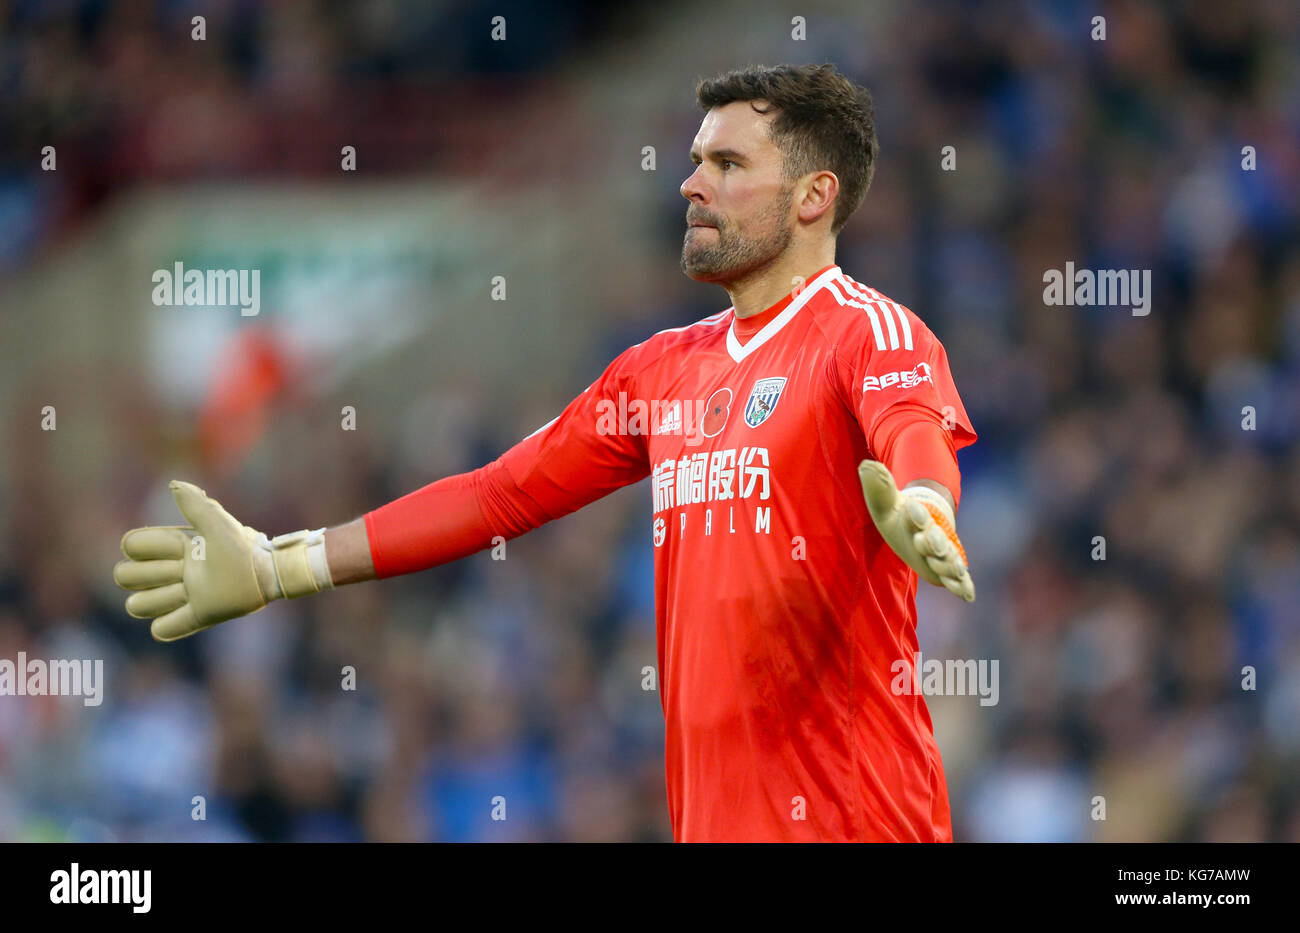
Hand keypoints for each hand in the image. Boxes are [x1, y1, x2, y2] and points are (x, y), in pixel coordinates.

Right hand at [113, 481, 280, 640]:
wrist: (270, 573)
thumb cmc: (245, 547)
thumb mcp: (219, 525)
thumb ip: (197, 506)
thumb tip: (173, 484)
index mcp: (177, 547)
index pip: (132, 547)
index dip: (146, 549)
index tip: (178, 549)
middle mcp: (175, 571)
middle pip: (125, 577)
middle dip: (148, 575)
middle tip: (182, 573)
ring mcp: (184, 595)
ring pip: (138, 606)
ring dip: (157, 601)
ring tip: (187, 593)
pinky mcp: (198, 616)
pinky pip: (162, 631)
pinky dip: (167, 625)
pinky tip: (189, 610)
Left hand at [858, 459, 974, 602]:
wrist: (919, 523)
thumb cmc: (899, 515)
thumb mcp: (886, 502)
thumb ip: (879, 486)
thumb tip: (866, 466)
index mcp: (917, 516)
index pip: (918, 514)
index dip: (915, 513)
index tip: (911, 509)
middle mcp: (932, 535)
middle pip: (936, 539)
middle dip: (933, 541)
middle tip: (927, 542)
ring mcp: (941, 553)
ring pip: (949, 559)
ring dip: (949, 565)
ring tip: (954, 571)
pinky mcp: (945, 569)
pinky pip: (958, 579)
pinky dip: (964, 587)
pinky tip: (969, 596)